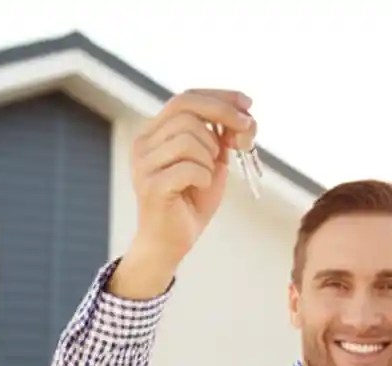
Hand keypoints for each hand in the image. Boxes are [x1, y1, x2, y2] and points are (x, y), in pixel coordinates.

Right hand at [130, 89, 257, 263]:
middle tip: (243, 141)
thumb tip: (244, 115)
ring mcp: (143, 164)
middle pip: (187, 111)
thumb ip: (221, 137)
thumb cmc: (191, 202)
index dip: (219, 97)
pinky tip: (199, 189)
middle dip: (223, 120)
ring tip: (205, 177)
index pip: (185, 98)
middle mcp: (143, 143)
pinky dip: (204, 177)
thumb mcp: (212, 162)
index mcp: (155, 132)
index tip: (248, 103)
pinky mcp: (150, 186)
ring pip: (189, 139)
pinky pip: (189, 167)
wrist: (170, 243)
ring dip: (210, 158)